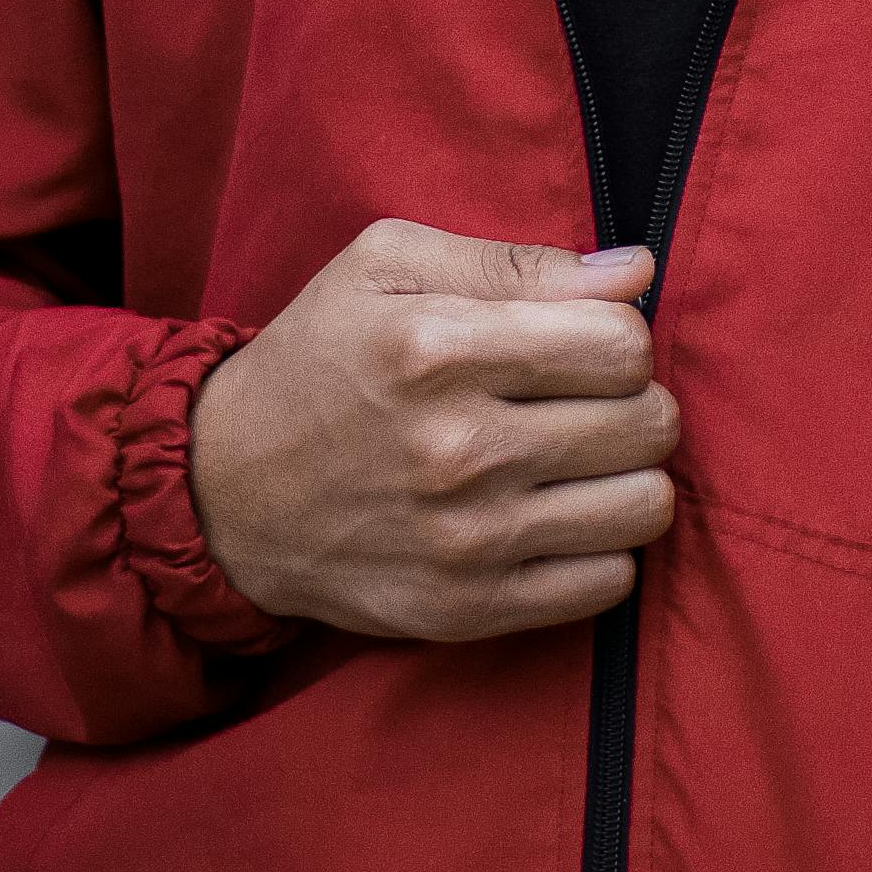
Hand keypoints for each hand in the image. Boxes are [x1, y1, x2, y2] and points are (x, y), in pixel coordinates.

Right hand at [188, 223, 675, 643]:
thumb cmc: (316, 361)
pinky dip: (601, 549)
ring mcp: (466, 540)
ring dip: (627, 477)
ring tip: (579, 463)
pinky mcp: (468, 610)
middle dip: (633, 403)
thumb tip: (637, 271)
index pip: (623, 344)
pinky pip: (610, 583)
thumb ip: (515, 261)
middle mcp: (458, 449)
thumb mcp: (386, 268)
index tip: (582, 346)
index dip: (620, 337)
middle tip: (584, 404)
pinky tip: (555, 519)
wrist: (222, 493)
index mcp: (439, 349)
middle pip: (649, 423)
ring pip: (645, 506)